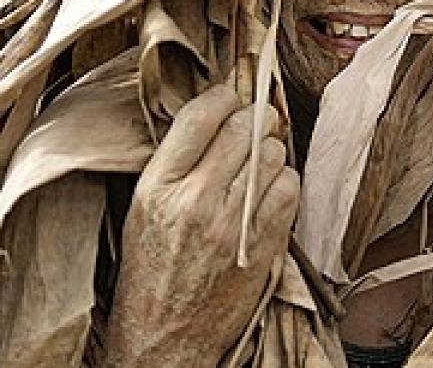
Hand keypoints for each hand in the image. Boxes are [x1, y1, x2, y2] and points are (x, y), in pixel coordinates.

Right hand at [106, 85, 298, 366]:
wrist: (163, 338)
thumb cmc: (151, 272)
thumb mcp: (143, 209)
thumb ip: (176, 163)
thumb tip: (216, 113)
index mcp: (157, 186)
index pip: (201, 115)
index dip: (224, 95)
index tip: (231, 97)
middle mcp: (195, 200)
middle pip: (244, 128)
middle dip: (255, 117)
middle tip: (256, 121)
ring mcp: (232, 223)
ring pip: (272, 155)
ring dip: (271, 152)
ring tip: (258, 164)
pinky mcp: (262, 244)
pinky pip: (289, 189)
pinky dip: (285, 183)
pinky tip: (270, 193)